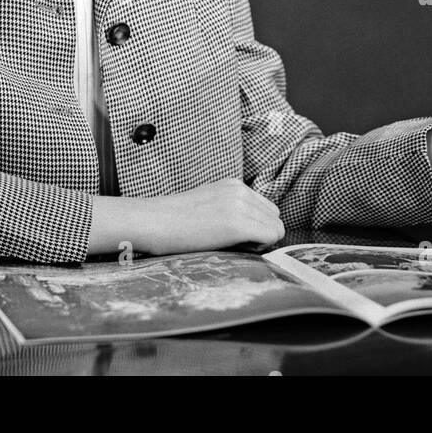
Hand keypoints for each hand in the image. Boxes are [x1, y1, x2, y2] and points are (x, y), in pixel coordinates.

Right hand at [138, 178, 284, 254]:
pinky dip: (260, 247)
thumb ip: (232, 209)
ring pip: (277, 228)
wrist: (154, 221)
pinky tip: (235, 247)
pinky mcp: (238, 223)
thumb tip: (254, 230)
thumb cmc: (175, 221)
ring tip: (233, 244)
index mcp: (234, 185)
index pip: (267, 208)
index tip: (237, 236)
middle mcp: (241, 190)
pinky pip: (271, 237)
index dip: (257, 226)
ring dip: (261, 241)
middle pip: (275, 218)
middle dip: (262, 233)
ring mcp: (240, 205)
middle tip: (237, 243)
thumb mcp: (209, 204)